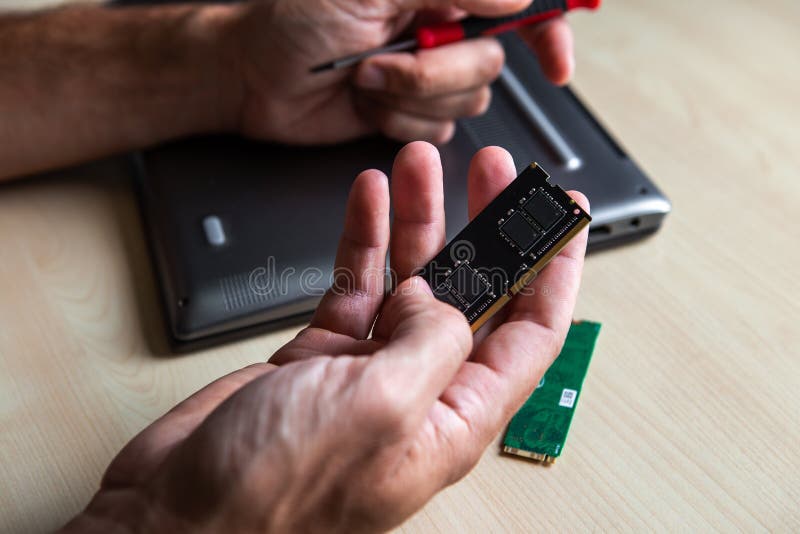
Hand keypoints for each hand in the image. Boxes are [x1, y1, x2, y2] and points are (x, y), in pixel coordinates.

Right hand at [63, 142, 587, 532]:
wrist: (182, 515)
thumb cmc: (277, 494)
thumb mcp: (379, 410)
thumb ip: (429, 344)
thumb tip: (439, 299)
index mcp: (456, 417)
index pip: (532, 332)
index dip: (554, 268)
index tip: (562, 214)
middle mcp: (420, 390)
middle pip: (473, 293)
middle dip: (484, 226)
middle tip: (490, 172)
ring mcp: (370, 369)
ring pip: (410, 278)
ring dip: (419, 219)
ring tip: (419, 167)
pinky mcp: (323, 353)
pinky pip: (356, 282)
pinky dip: (364, 238)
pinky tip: (370, 200)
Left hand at [223, 0, 574, 144]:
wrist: (251, 77)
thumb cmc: (292, 23)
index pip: (516, 7)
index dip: (547, 30)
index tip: (556, 62)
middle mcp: (438, 31)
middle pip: (490, 64)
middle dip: (436, 73)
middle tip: (384, 60)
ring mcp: (423, 77)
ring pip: (464, 104)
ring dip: (410, 99)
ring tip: (365, 80)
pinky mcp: (408, 115)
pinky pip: (436, 132)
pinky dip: (399, 124)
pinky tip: (367, 106)